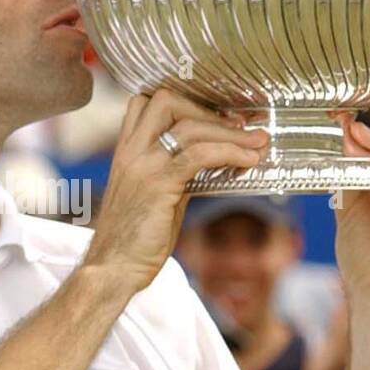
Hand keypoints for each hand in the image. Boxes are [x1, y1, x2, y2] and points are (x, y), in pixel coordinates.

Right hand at [84, 88, 268, 296]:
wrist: (112, 269)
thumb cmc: (132, 240)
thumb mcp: (151, 197)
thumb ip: (173, 174)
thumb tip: (209, 164)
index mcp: (125, 151)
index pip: (146, 102)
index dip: (183, 104)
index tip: (214, 119)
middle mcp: (131, 151)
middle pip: (166, 100)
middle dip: (207, 110)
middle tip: (238, 127)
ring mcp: (143, 165)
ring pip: (190, 126)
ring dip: (231, 133)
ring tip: (257, 144)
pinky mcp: (159, 185)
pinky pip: (199, 155)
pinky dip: (230, 152)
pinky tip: (248, 162)